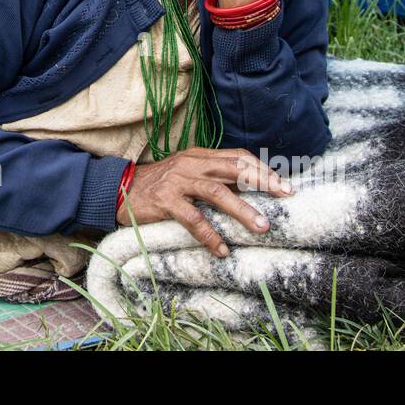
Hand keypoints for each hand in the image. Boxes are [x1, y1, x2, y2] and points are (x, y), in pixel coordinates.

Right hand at [117, 148, 293, 256]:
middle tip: (284, 195)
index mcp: (200, 155)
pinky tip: (222, 248)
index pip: (238, 156)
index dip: (263, 169)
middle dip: (262, 181)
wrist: (120, 189)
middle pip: (233, 168)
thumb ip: (213, 177)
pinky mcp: (165, 201)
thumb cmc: (160, 184)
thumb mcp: (187, 173)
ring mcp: (178, 182)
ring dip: (242, 210)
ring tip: (262, 226)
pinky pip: (192, 219)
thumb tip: (249, 191)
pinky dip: (209, 235)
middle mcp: (191, 164)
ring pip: (216, 192)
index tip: (284, 185)